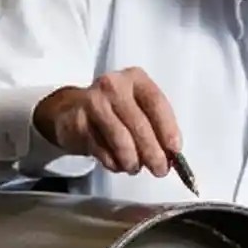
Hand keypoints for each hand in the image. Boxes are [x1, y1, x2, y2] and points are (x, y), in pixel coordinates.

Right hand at [32, 68, 181, 175]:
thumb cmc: (114, 110)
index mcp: (134, 78)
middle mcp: (113, 86)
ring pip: (120, 139)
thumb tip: (171, 155)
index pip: (155, 102)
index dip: (167, 129)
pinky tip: (118, 164)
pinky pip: (102, 150)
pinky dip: (114, 163)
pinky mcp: (78, 122)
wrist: (73, 110)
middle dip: (152, 152)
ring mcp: (93, 102)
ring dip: (132, 161)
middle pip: (138, 124)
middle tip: (160, 169)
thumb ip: (156, 126)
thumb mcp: (138, 107)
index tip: (174, 150)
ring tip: (135, 167)